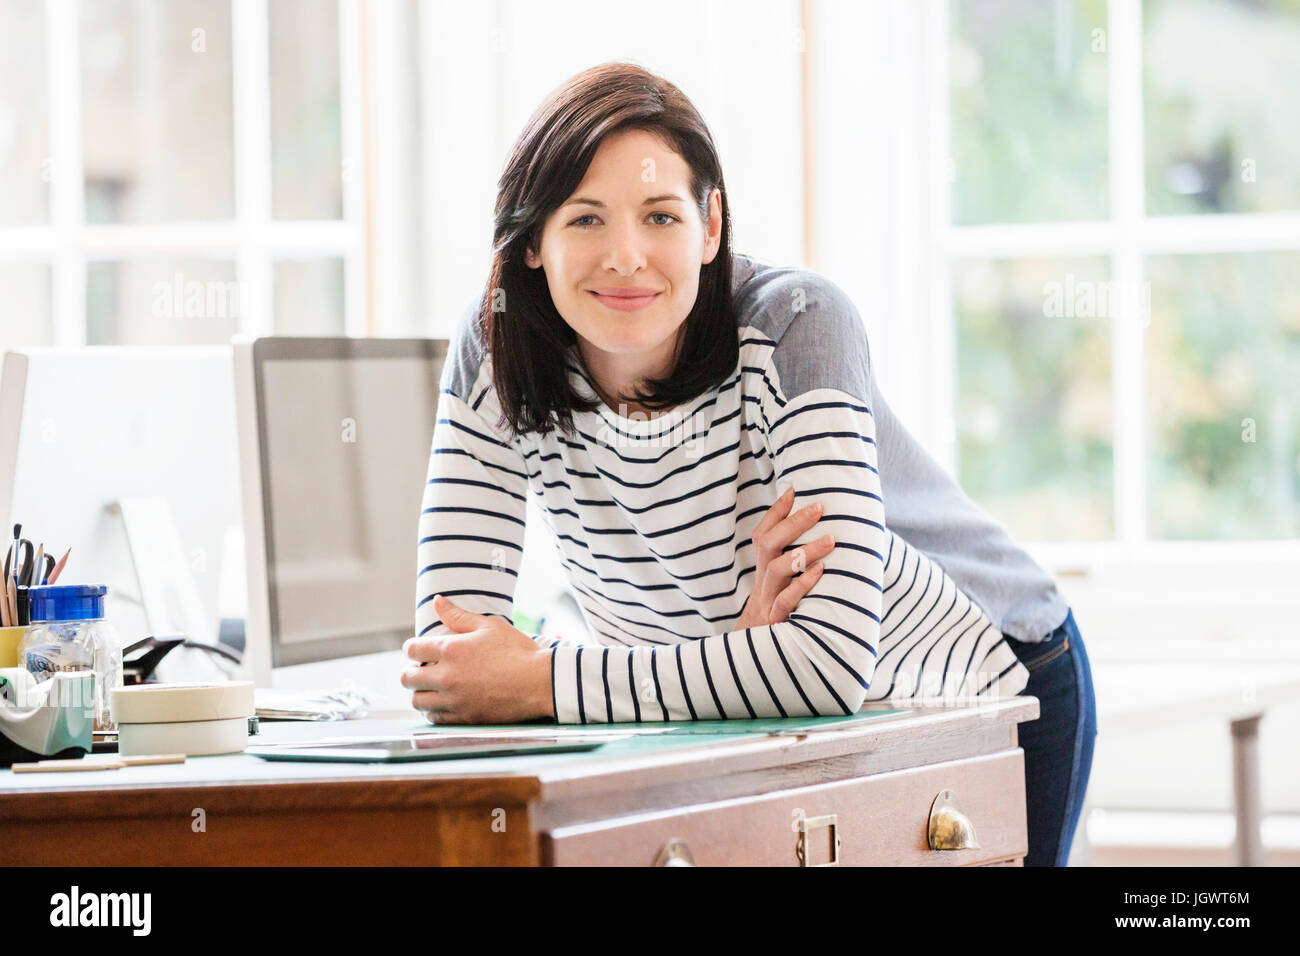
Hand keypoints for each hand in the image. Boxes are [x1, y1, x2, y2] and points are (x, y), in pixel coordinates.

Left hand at [401, 595, 553, 723]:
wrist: (539, 683)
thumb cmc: (517, 651)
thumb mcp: (489, 626)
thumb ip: (458, 615)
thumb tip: (437, 601)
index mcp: (451, 650)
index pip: (411, 649)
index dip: (412, 648)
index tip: (418, 650)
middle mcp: (447, 676)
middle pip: (407, 678)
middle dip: (410, 671)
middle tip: (421, 669)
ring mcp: (454, 700)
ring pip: (417, 701)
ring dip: (420, 692)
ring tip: (430, 687)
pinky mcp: (463, 718)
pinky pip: (434, 717)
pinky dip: (433, 710)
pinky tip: (443, 702)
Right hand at [735, 486, 835, 628]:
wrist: (749, 664)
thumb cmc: (776, 623)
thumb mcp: (779, 594)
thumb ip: (793, 573)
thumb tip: (825, 547)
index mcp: (763, 574)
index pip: (762, 535)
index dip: (776, 512)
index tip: (794, 490)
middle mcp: (762, 584)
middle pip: (768, 544)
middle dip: (793, 522)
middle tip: (820, 506)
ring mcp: (766, 603)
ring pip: (777, 569)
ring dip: (804, 550)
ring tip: (831, 539)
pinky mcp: (775, 624)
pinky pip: (786, 601)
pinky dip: (803, 584)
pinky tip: (821, 572)